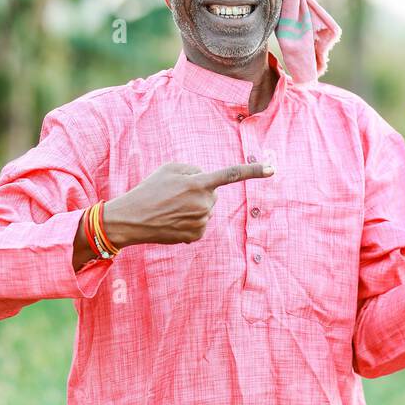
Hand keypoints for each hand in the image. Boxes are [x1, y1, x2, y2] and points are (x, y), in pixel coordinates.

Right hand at [103, 160, 273, 248]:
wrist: (132, 219)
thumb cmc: (150, 189)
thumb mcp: (169, 169)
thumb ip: (193, 169)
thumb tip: (206, 179)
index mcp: (198, 183)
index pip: (231, 174)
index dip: (253, 170)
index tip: (273, 169)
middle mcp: (203, 203)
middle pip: (212, 194)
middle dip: (199, 192)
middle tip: (174, 195)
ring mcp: (201, 221)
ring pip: (206, 209)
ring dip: (193, 207)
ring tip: (170, 209)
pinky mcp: (196, 235)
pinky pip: (200, 223)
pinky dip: (189, 221)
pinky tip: (172, 221)